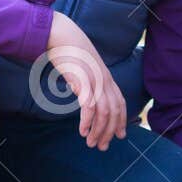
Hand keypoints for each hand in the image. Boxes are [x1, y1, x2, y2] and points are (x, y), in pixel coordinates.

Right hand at [45, 12, 126, 149]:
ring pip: (104, 112)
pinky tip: (83, 132)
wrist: (61, 34)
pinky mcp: (83, 81)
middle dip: (109, 131)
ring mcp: (95, 80)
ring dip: (98, 131)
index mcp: (106, 77)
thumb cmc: (69, 52)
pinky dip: (88, 121)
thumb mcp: (84, 68)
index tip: (120, 135)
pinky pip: (89, 106)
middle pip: (114, 111)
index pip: (120, 102)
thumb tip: (86, 96)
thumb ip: (87, 82)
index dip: (121, 120)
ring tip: (92, 143)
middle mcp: (104, 80)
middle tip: (102, 147)